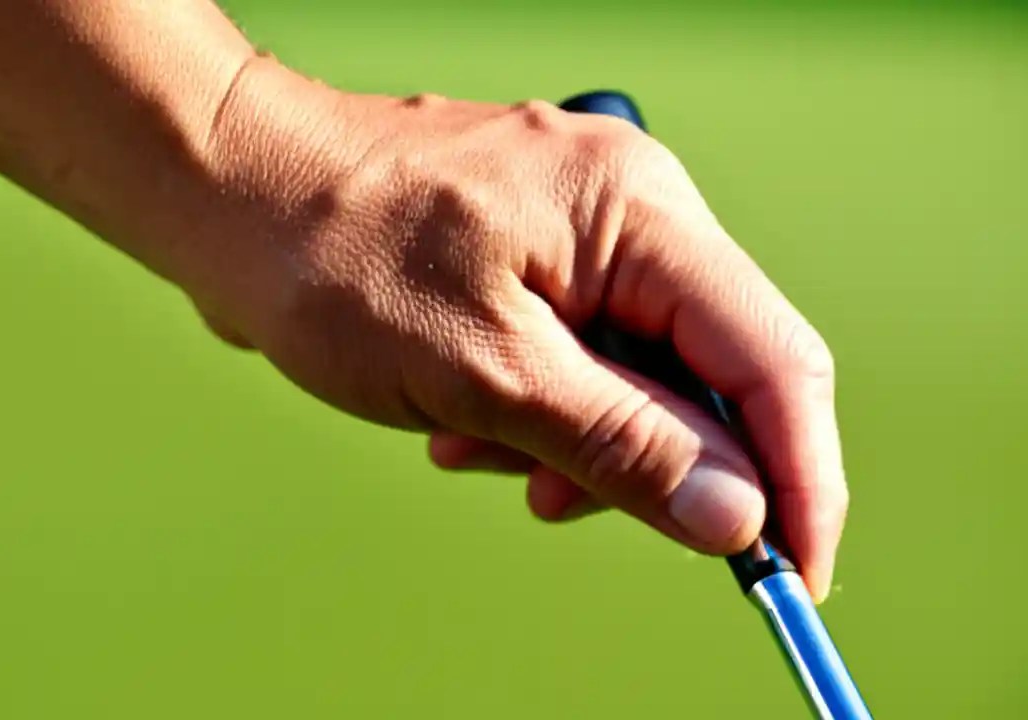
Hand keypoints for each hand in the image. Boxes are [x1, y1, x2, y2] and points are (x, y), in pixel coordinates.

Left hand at [182, 58, 847, 600]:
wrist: (228, 196)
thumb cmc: (333, 259)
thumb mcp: (483, 371)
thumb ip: (620, 443)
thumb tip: (735, 516)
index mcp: (638, 213)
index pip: (771, 358)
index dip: (800, 477)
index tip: (796, 575)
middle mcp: (630, 213)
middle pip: (707, 374)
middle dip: (646, 459)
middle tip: (557, 502)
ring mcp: (583, 236)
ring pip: (637, 379)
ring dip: (570, 441)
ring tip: (468, 442)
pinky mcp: (539, 262)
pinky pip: (580, 360)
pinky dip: (535, 410)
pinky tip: (458, 421)